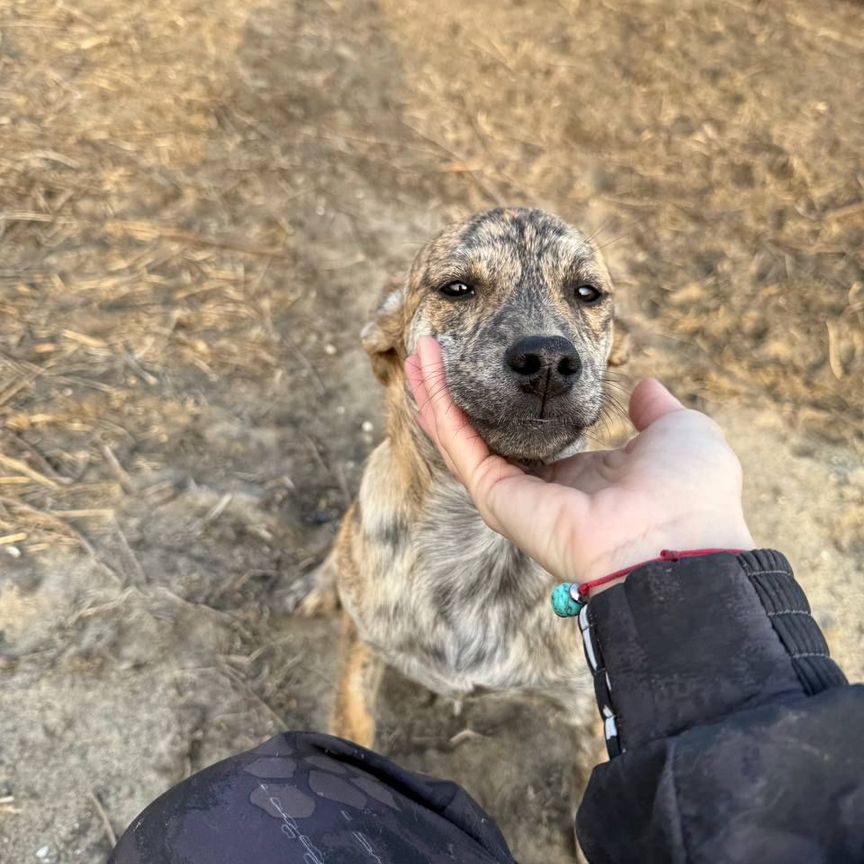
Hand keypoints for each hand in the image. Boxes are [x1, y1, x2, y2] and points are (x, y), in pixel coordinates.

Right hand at [405, 337, 753, 590]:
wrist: (676, 539)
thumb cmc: (689, 493)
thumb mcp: (679, 432)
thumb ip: (656, 410)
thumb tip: (646, 387)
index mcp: (583, 477)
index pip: (534, 437)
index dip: (512, 403)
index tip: (497, 371)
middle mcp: (542, 489)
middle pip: (487, 436)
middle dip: (461, 398)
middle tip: (437, 358)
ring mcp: (515, 495)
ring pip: (463, 438)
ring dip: (437, 395)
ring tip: (419, 355)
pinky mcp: (496, 495)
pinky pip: (459, 443)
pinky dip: (439, 403)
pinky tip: (426, 368)